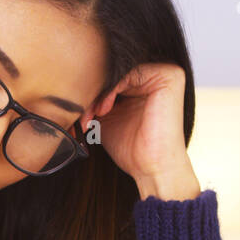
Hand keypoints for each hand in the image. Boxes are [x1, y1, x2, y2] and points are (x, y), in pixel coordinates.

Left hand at [83, 62, 199, 200]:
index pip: (109, 74)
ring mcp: (165, 71)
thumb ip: (94, 97)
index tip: (75, 114)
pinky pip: (129, 73)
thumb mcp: (105, 116)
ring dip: (98, 94)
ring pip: (118, 71)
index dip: (89, 91)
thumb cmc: (131, 147)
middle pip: (113, 71)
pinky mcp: (168, 75)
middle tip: (80, 116)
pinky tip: (104, 110)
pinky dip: (110, 90)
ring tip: (91, 116)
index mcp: (145, 80)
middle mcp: (156, 72)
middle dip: (91, 93)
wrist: (152, 168)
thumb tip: (71, 83)